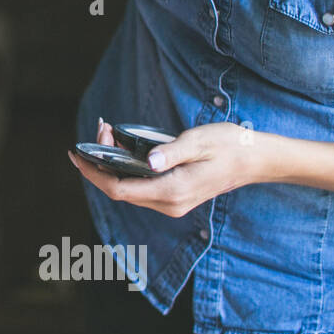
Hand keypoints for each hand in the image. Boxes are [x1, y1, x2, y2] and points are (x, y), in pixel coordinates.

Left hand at [67, 119, 264, 217]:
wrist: (257, 160)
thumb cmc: (230, 146)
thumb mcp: (199, 142)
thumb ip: (170, 152)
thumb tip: (147, 160)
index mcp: (172, 191)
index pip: (118, 189)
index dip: (93, 174)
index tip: (77, 155)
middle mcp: (169, 203)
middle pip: (119, 189)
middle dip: (101, 162)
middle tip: (101, 130)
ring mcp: (172, 203)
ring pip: (128, 188)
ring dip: (113, 164)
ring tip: (109, 133)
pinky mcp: (174, 197)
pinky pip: (140, 186)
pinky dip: (126, 168)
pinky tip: (123, 146)